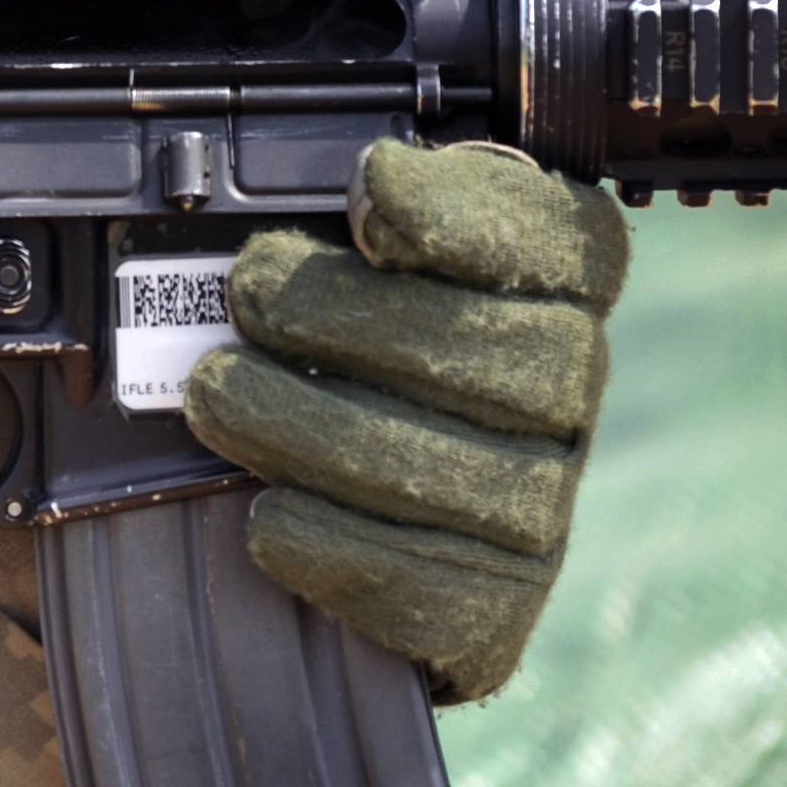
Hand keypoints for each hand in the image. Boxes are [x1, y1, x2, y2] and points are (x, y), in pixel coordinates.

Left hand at [183, 139, 629, 700]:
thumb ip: (380, 213)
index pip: (563, 241)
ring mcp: (539, 509)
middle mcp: (568, 400)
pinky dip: (331, 543)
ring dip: (306, 428)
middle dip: (345, 319)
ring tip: (218, 395)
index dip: (471, 216)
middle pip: (483, 354)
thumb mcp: (356, 263)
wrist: (356, 527)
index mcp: (558, 293)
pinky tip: (268, 514)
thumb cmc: (348, 361)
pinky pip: (421, 581)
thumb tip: (381, 180)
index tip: (371, 199)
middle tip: (249, 295)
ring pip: (436, 471)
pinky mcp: (493, 605)